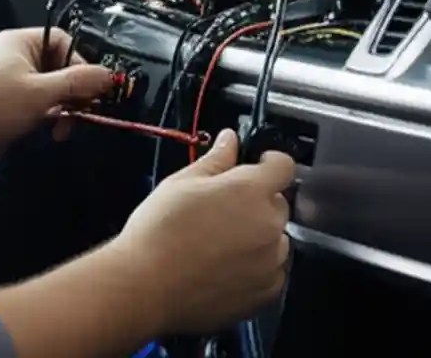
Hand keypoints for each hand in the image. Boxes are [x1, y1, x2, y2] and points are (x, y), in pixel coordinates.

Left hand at [0, 27, 114, 166]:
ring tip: (64, 128)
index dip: (81, 63)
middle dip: (74, 92)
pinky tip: (53, 132)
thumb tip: (109, 75)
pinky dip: (51, 117)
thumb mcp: (40, 93)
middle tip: (83, 112)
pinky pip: (41, 105)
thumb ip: (77, 83)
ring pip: (53, 89)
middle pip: (61, 67)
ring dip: (65, 109)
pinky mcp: (11, 104)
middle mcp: (17, 57)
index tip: (92, 88)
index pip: (64, 42)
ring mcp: (13, 81)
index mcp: (20, 42)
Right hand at [105, 129, 295, 334]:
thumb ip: (215, 159)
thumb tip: (230, 139)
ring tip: (219, 243)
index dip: (270, 162)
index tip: (257, 166)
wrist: (146, 286)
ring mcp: (270, 261)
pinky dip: (256, 266)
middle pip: (278, 204)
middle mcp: (269, 225)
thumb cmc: (158, 232)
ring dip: (259, 235)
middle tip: (222, 210)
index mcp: (251, 190)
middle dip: (257, 201)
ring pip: (276, 239)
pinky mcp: (266, 291)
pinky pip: (271, 271)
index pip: (283, 166)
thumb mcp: (181, 183)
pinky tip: (224, 266)